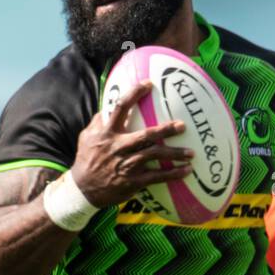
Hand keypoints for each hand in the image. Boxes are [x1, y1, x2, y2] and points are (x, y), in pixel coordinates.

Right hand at [70, 79, 194, 207]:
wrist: (82, 190)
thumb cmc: (85, 160)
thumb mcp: (86, 137)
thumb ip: (98, 121)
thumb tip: (108, 106)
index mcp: (107, 133)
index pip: (121, 108)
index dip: (134, 93)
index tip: (149, 83)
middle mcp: (118, 147)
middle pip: (146, 135)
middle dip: (166, 130)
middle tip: (182, 126)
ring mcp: (127, 165)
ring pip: (154, 156)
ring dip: (175, 154)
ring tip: (191, 152)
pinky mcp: (133, 182)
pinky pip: (157, 177)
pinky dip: (173, 174)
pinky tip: (186, 170)